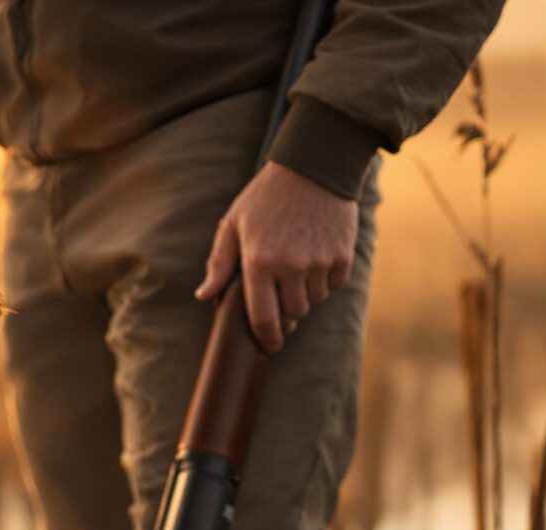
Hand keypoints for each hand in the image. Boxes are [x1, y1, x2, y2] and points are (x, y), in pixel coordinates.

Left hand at [195, 162, 357, 352]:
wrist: (313, 169)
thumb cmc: (265, 198)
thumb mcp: (233, 225)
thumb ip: (219, 264)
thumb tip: (203, 296)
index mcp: (259, 262)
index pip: (263, 317)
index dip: (267, 336)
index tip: (270, 344)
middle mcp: (290, 266)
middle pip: (292, 313)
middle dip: (286, 313)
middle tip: (281, 298)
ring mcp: (319, 261)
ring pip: (314, 300)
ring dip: (305, 294)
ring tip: (296, 269)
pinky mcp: (342, 255)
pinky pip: (334, 284)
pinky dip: (326, 280)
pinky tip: (316, 258)